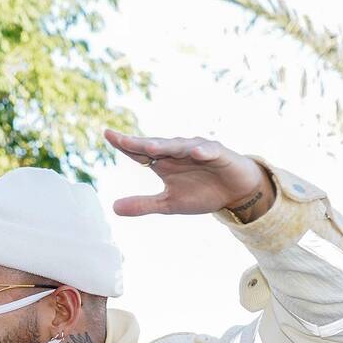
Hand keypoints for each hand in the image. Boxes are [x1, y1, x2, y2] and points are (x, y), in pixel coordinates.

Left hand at [104, 128, 273, 218]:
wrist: (234, 193)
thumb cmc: (201, 193)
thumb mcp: (168, 204)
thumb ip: (143, 204)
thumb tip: (113, 208)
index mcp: (163, 163)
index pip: (140, 152)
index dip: (124, 144)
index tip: (107, 134)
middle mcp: (177, 152)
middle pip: (156, 146)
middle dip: (139, 143)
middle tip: (121, 140)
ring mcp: (198, 150)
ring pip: (180, 146)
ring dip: (166, 146)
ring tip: (150, 148)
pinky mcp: (219, 154)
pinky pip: (210, 151)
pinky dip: (203, 151)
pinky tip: (196, 153)